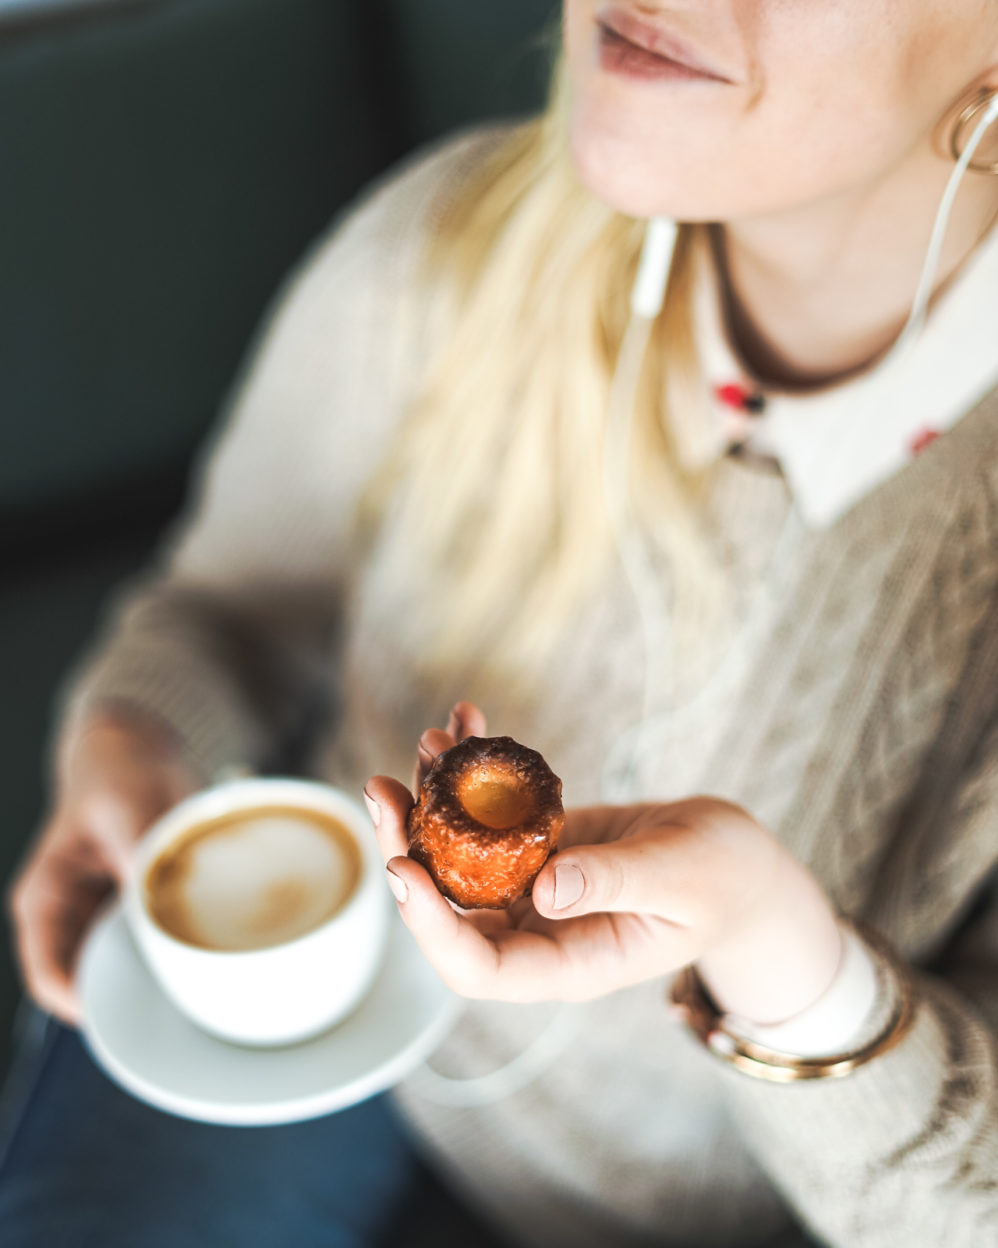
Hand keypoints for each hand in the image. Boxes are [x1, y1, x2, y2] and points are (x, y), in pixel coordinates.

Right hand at [6, 710, 197, 1024]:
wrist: (138, 746)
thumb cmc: (119, 771)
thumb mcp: (126, 808)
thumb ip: (137, 858)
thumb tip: (156, 907)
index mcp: (45, 899)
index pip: (50, 976)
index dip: (86, 1004)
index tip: (136, 1010)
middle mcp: (69, 916)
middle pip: (92, 982)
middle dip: (134, 995)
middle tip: (184, 998)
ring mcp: (103, 915)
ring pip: (127, 968)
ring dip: (161, 972)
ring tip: (201, 973)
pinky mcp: (136, 908)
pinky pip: (155, 945)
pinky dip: (177, 948)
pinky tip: (208, 946)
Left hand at [365, 703, 842, 1021]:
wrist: (738, 861)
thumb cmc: (723, 880)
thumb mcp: (679, 879)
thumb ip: (616, 884)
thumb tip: (543, 889)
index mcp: (567, 963)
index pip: (479, 968)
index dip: (431, 926)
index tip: (403, 868)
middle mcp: (536, 931)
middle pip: (447, 904)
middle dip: (407, 845)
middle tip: (383, 788)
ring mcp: (532, 886)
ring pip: (458, 851)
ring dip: (432, 797)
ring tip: (428, 740)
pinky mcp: (538, 844)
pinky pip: (492, 812)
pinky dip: (474, 769)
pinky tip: (466, 724)